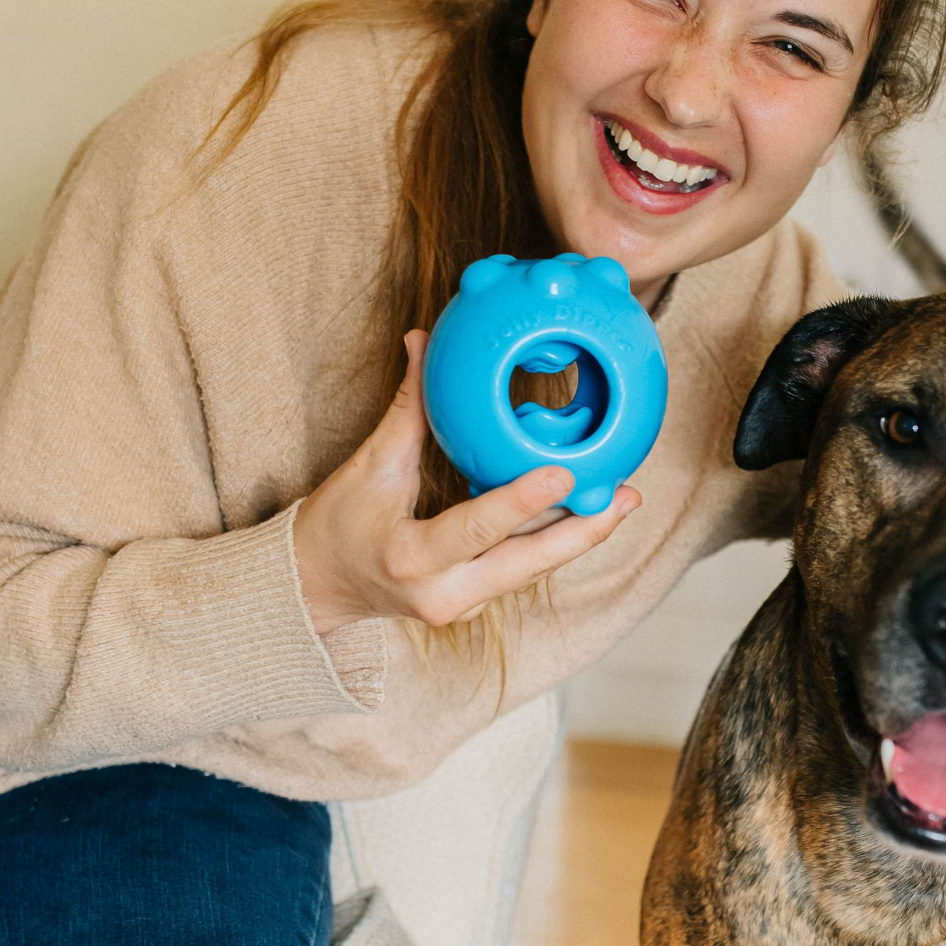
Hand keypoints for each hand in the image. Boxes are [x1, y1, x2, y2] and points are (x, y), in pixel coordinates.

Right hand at [293, 332, 638, 634]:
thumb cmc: (337, 524)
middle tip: (627, 496)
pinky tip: (589, 511)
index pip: (475, 529)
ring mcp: (463, 606)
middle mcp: (444, 594)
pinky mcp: (476, 604)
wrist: (318, 587)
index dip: (521, 502)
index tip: (563, 474)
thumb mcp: (368, 466)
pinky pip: (522, 569)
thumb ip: (407, 408)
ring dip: (579, 534)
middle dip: (582, 531)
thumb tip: (422, 339)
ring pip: (533, 568)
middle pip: (527, 564)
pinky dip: (554, 539)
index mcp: (411, 559)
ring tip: (625, 499)